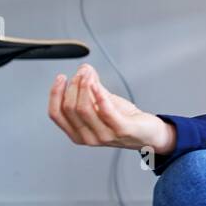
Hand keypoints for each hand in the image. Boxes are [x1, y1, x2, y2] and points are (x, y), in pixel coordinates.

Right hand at [49, 63, 175, 154]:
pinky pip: (105, 111)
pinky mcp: (121, 130)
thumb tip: (84, 68)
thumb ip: (91, 87)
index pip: (56, 114)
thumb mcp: (103, 102)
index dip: (55, 94)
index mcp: (78, 133)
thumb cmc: (125, 120)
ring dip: (85, 86)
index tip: (61, 78)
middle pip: (70, 109)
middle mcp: (88, 137)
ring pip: (84, 109)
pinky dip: (99, 95)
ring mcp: (104, 136)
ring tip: (89, 74)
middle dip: (74, 86)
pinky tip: (96, 85)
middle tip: (82, 72)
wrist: (149, 133)